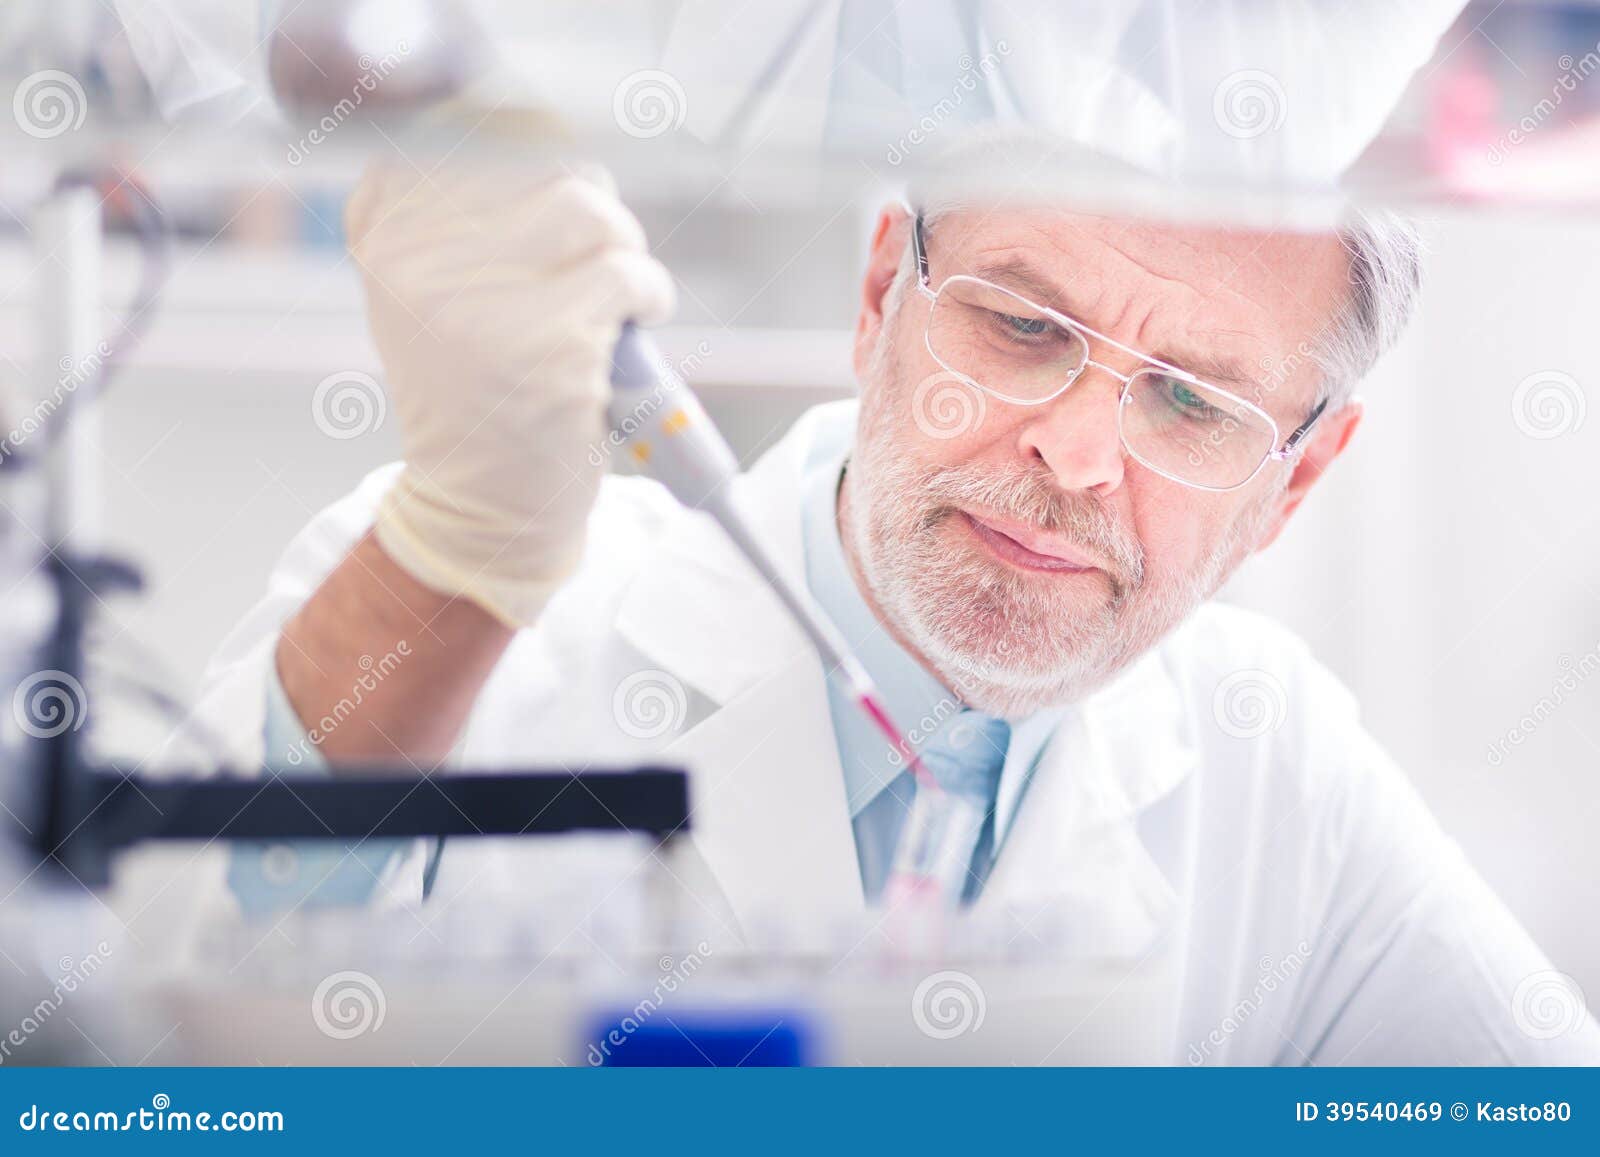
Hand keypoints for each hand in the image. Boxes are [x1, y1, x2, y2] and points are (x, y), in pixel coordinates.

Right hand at [344, 162, 673, 625]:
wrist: (483, 507)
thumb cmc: (478, 395)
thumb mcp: (436, 296)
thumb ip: (468, 216)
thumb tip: (546, 135)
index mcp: (386, 237)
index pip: (468, 131)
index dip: (527, 154)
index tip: (542, 207)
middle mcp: (421, 263)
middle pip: (541, 164)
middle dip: (590, 211)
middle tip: (592, 264)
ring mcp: (485, 306)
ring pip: (589, 209)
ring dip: (623, 250)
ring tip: (615, 297)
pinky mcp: (551, 346)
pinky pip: (627, 274)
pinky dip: (648, 296)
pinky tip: (631, 328)